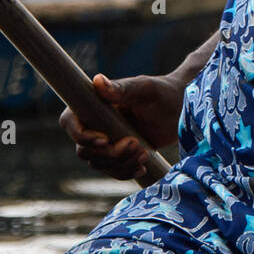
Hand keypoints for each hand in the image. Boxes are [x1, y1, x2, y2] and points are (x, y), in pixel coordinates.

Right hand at [59, 72, 184, 179]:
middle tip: (136, 144)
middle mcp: (96, 123)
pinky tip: (143, 165)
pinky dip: (126, 172)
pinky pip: (113, 171)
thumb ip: (122, 88)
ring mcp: (107, 140)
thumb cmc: (164, 92)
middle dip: (109, 153)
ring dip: (120, 163)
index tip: (105, 139)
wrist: (183, 109)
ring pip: (98, 163)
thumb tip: (97, 81)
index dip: (82, 135)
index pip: (70, 122)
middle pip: (84, 150)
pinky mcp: (119, 154)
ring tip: (144, 152)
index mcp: (95, 103)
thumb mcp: (145, 88)